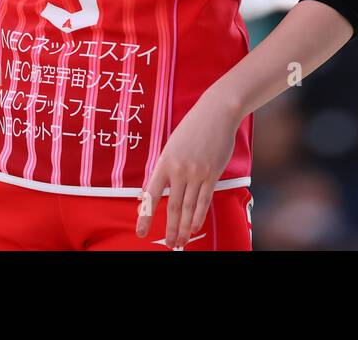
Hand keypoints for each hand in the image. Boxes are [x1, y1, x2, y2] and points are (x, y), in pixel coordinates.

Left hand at [136, 91, 241, 247]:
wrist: (216, 113)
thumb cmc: (191, 128)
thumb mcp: (170, 147)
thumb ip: (159, 171)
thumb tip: (143, 194)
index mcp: (165, 162)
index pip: (152, 195)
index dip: (145, 216)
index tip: (141, 232)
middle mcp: (180, 170)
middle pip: (172, 206)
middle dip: (169, 228)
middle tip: (169, 244)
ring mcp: (197, 173)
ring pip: (189, 207)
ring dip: (184, 227)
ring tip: (181, 241)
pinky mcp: (212, 174)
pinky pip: (204, 200)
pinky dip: (199, 216)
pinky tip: (195, 227)